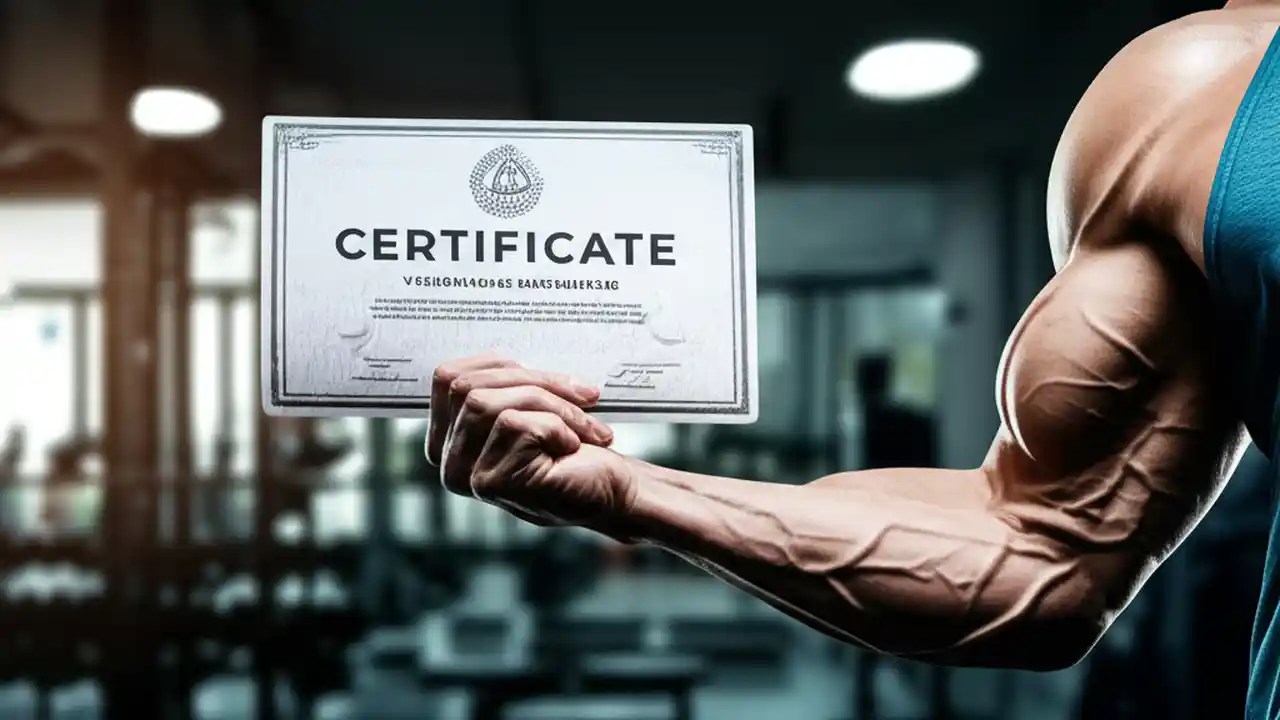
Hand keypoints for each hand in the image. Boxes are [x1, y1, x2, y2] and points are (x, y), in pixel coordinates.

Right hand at [425, 355, 638, 533]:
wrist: (613, 490)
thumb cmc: (576, 447)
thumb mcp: (532, 403)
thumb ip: (503, 385)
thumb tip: (500, 357)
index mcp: (450, 436)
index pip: (447, 378)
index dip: (497, 363)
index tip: (542, 374)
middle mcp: (449, 460)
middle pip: (468, 387)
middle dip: (535, 380)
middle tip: (584, 396)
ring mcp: (465, 475)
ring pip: (488, 403)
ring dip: (551, 405)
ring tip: (584, 425)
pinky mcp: (491, 483)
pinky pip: (514, 425)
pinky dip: (555, 427)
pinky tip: (572, 447)